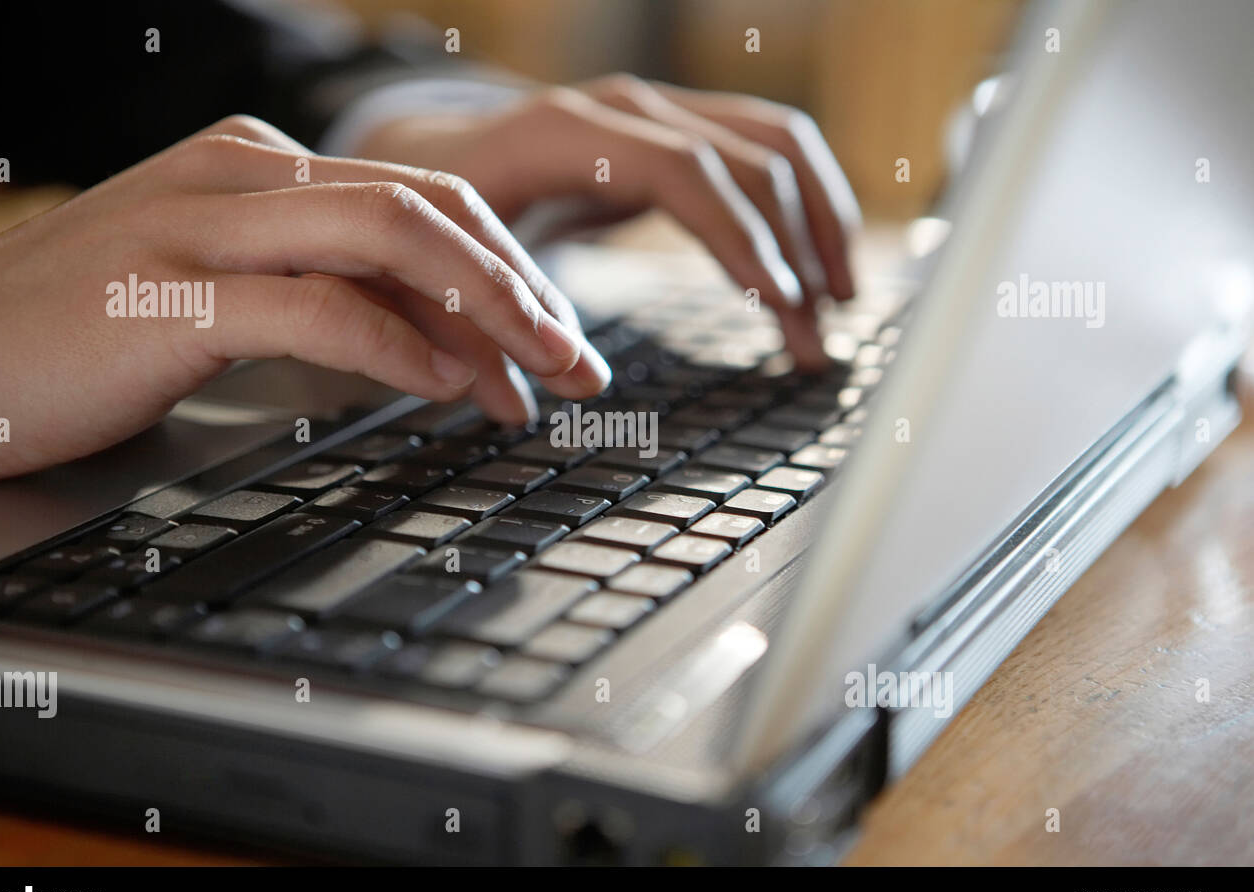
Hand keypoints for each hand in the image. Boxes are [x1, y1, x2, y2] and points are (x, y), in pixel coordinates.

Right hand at [0, 116, 606, 482]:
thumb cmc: (84, 344)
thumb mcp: (227, 304)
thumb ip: (327, 302)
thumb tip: (443, 349)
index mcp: (257, 169)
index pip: (420, 203)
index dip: (506, 273)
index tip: (553, 344)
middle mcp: (240, 176)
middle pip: (428, 208)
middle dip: (523, 287)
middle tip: (580, 363)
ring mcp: (203, 225)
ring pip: (392, 237)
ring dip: (487, 309)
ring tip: (543, 374)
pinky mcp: (170, 293)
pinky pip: (319, 305)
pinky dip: (400, 346)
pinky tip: (448, 387)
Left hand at [352, 73, 861, 367]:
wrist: (440, 153)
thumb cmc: (445, 213)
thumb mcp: (452, 263)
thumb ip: (496, 322)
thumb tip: (557, 393)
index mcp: (565, 132)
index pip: (682, 171)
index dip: (738, 237)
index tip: (780, 303)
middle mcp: (625, 110)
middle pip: (745, 159)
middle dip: (793, 251)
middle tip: (815, 337)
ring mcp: (660, 113)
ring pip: (775, 144)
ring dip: (819, 224)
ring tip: (840, 304)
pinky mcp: (682, 132)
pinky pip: (769, 150)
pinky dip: (805, 206)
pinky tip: (820, 263)